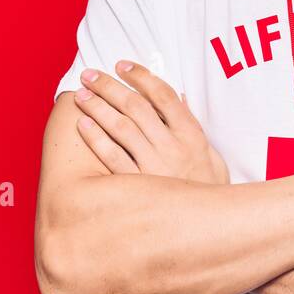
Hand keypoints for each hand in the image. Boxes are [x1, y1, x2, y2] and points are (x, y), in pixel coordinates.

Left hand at [73, 61, 229, 184]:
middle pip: (136, 106)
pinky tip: (83, 125)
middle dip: (110, 87)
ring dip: (98, 108)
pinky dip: (97, 139)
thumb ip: (192, 126)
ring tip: (81, 96)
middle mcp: (172, 146)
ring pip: (121, 128)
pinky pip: (112, 158)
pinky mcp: (138, 187)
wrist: (208, 227)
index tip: (121, 65)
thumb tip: (179, 98)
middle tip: (89, 76)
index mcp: (192, 134)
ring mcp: (154, 166)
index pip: (163, 95)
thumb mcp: (212, 154)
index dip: (140, 76)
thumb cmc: (207, 189)